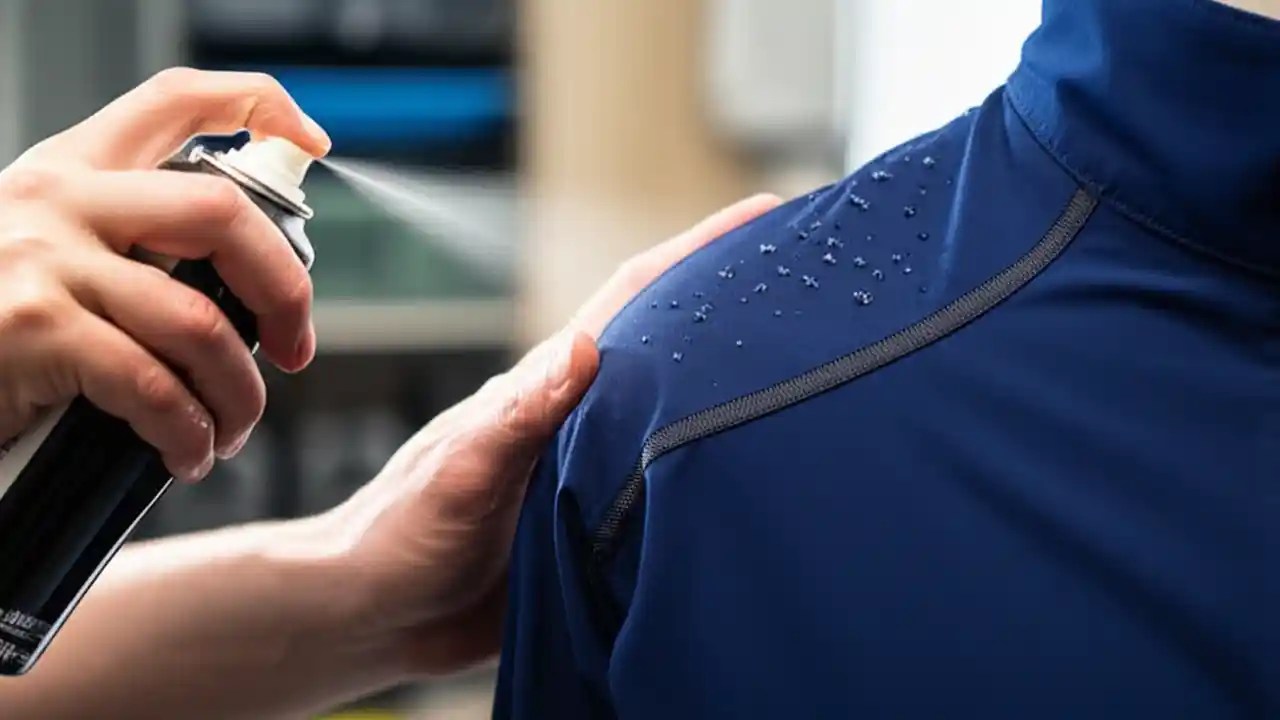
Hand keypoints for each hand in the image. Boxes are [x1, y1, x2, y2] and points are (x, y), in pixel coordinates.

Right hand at [0, 68, 329, 480]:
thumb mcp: (46, 250)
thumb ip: (126, 243)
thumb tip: (241, 292)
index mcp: (73, 171)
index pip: (176, 100)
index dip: (258, 106)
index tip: (312, 143)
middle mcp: (59, 199)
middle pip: (221, 213)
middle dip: (284, 290)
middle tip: (294, 349)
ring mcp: (43, 261)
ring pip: (199, 323)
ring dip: (238, 394)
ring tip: (229, 428)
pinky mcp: (33, 331)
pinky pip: (154, 388)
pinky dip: (188, 432)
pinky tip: (186, 453)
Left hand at [314, 193, 781, 675]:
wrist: (377, 619)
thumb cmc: (400, 537)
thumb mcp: (460, 471)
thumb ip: (519, 415)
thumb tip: (586, 347)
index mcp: (547, 390)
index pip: (630, 303)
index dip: (693, 253)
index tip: (758, 216)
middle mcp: (578, 420)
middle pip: (667, 347)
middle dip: (730, 304)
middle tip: (804, 280)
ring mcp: (589, 472)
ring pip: (674, 414)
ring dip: (729, 384)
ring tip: (802, 364)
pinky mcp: (596, 529)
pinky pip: (667, 488)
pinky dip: (709, 468)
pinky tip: (750, 472)